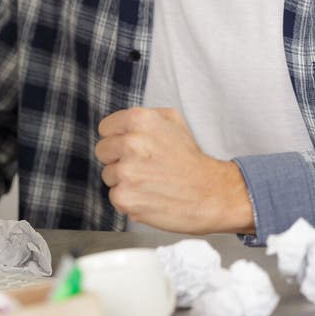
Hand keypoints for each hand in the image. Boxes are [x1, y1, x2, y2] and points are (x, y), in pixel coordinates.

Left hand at [95, 107, 254, 234]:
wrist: (211, 193)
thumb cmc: (191, 159)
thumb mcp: (174, 121)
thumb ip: (145, 115)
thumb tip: (121, 123)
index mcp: (140, 120)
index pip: (105, 128)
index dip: (118, 138)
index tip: (132, 148)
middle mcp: (131, 143)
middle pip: (102, 151)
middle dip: (118, 158)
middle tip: (143, 165)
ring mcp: (126, 172)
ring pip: (108, 175)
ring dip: (124, 181)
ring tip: (149, 181)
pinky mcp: (125, 197)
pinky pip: (115, 196)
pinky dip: (129, 199)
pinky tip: (149, 196)